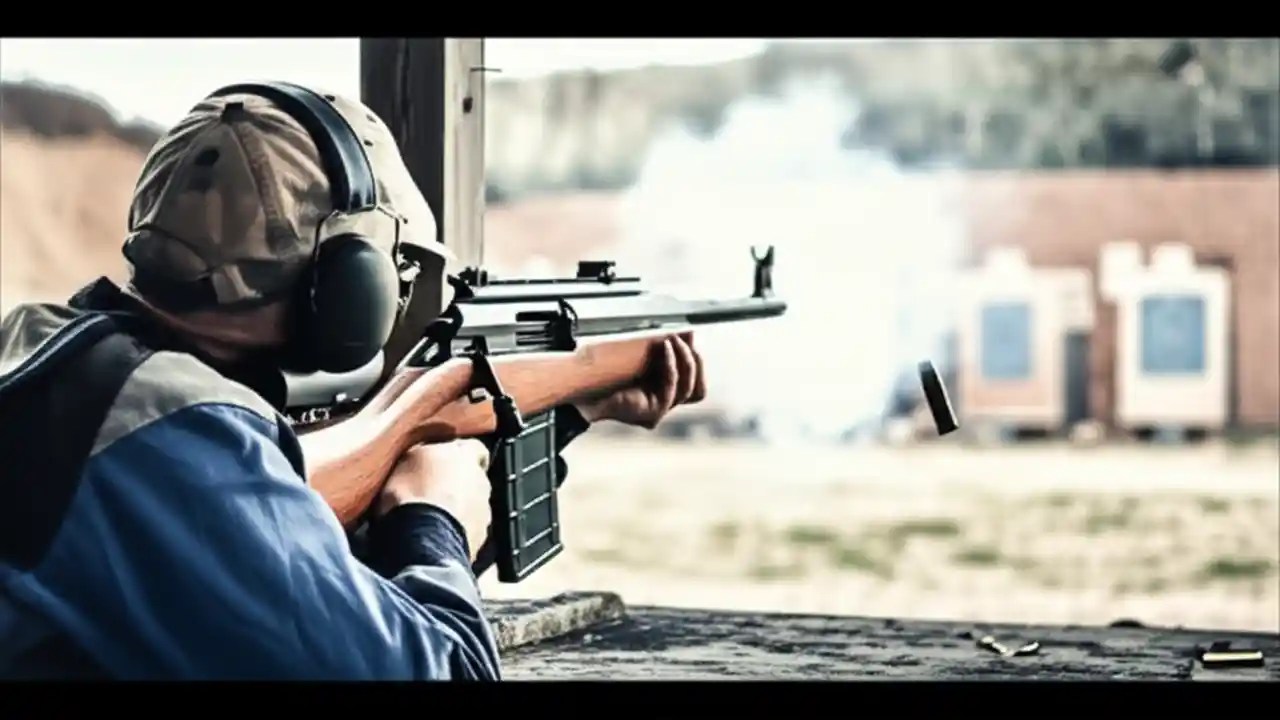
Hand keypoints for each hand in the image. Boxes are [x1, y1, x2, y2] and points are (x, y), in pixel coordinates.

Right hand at [376, 439, 491, 559]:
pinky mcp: (480, 537)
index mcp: (466, 456)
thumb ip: (425, 451)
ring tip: (432, 516)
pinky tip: (437, 534)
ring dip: (458, 507)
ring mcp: (484, 511)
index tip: (445, 460)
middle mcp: (481, 481)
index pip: (475, 448)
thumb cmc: (411, 495)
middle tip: (432, 489)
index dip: (460, 454)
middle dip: (458, 482)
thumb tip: (425, 451)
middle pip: (474, 477)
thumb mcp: (407, 459)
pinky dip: (457, 529)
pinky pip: (469, 528)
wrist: (421, 539)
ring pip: (473, 504)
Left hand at [573, 332, 706, 428]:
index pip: (696, 385)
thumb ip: (664, 349)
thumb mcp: (641, 356)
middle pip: (698, 390)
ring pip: (689, 389)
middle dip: (696, 361)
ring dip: (685, 360)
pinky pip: (671, 387)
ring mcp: (660, 412)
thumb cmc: (607, 372)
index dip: (698, 363)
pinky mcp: (653, 414)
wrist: (583, 389)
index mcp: (664, 392)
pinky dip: (670, 364)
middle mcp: (665, 405)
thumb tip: (689, 332)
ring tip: (674, 339)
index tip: (692, 340)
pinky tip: (664, 347)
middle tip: (686, 339)